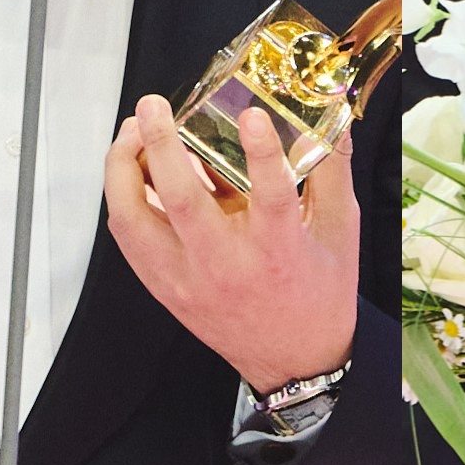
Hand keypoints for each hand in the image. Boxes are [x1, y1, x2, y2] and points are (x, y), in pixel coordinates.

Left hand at [105, 95, 357, 393]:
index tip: (252, 114)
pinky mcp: (164, 288)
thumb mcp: (341, 229)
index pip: (269, 196)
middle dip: (160, 145)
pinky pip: (128, 239)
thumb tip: (333, 116)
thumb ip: (332, 171)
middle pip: (182, 201)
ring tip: (131, 133)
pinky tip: (132, 172)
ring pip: (135, 220)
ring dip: (124, 170)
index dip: (260, 153)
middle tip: (153, 107)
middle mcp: (227, 266)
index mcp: (279, 250)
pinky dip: (123, 200)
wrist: (295, 358)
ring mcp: (188, 280)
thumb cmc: (320, 290)